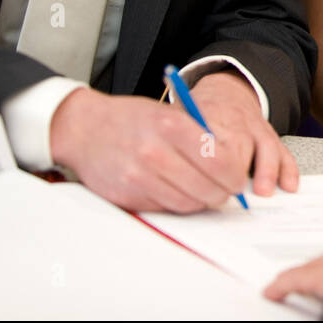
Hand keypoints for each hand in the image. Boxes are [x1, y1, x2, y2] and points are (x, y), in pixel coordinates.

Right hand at [50, 85, 253, 212]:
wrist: (85, 129)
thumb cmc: (131, 119)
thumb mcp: (169, 113)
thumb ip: (200, 135)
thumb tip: (235, 162)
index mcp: (171, 126)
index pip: (221, 162)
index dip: (235, 176)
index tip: (237, 177)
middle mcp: (155, 153)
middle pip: (208, 189)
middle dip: (222, 192)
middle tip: (224, 188)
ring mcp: (139, 177)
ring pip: (189, 203)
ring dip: (201, 200)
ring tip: (201, 188)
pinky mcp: (127, 196)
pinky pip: (166, 209)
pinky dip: (177, 203)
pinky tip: (175, 189)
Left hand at [188, 71, 298, 196]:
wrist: (225, 93)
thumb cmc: (197, 116)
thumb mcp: (179, 122)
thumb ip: (177, 147)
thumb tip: (168, 182)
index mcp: (207, 116)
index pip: (209, 141)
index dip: (210, 164)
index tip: (206, 185)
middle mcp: (235, 120)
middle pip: (239, 144)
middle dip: (235, 172)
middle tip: (230, 196)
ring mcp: (256, 127)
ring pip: (266, 146)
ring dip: (265, 171)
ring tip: (262, 193)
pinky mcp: (270, 136)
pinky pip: (283, 151)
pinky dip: (287, 169)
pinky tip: (288, 186)